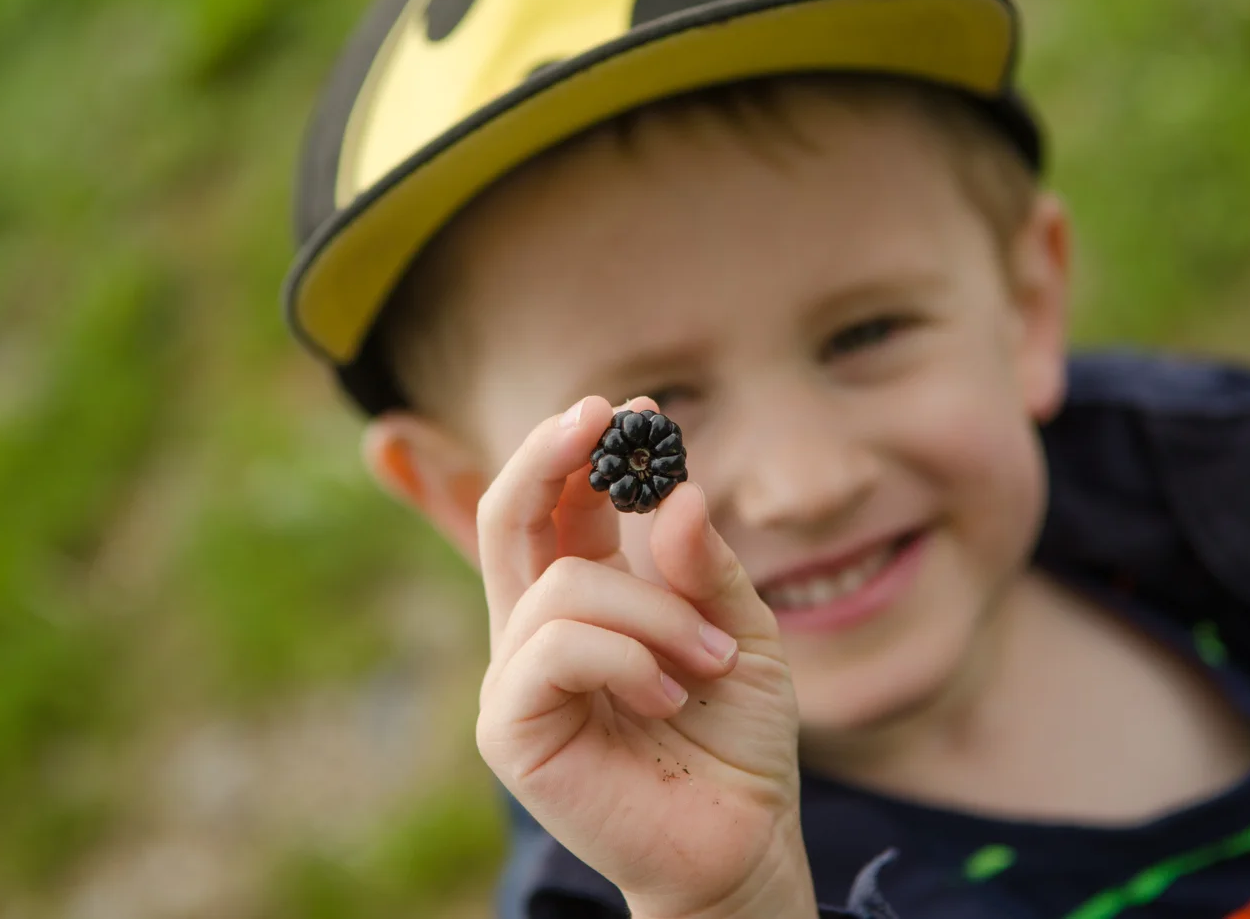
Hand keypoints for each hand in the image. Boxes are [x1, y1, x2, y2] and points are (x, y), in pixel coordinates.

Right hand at [475, 396, 812, 918]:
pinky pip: (553, 649)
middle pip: (507, 518)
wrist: (741, 840)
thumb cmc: (736, 737)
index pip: (558, 506)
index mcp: (586, 598)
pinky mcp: (510, 728)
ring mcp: (516, 678)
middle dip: (544, 456)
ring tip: (710, 661)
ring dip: (653, 611)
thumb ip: (706, 566)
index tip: (636, 408)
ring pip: (560, 586)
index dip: (585, 449)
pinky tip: (670, 695)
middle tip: (597, 415)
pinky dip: (626, 658)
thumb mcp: (742, 631)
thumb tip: (677, 495)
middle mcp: (538, 629)